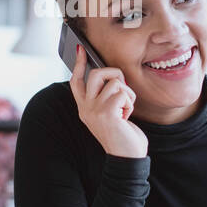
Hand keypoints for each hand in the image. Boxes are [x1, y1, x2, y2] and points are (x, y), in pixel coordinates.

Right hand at [68, 44, 147, 158]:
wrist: (127, 157)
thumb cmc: (123, 135)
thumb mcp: (110, 114)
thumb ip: (105, 97)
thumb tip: (111, 76)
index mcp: (84, 108)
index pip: (76, 81)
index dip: (78, 64)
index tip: (80, 49)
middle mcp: (86, 108)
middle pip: (97, 74)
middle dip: (116, 75)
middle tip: (123, 89)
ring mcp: (94, 110)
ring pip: (115, 82)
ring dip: (127, 95)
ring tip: (125, 111)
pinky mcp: (107, 112)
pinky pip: (123, 93)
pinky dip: (130, 103)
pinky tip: (127, 117)